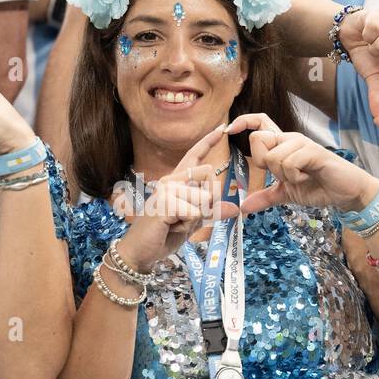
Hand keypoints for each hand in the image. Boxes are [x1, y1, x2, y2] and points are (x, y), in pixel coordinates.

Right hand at [116, 124, 237, 271]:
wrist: (142, 251)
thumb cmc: (164, 234)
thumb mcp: (193, 222)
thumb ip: (212, 212)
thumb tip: (237, 209)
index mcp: (177, 180)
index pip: (194, 156)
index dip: (208, 142)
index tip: (221, 128)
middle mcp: (171, 179)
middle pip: (210, 176)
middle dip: (209, 201)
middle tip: (190, 216)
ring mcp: (166, 189)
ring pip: (204, 198)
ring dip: (196, 218)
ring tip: (176, 223)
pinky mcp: (164, 203)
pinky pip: (194, 212)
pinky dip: (187, 225)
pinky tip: (171, 227)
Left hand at [230, 113, 378, 214]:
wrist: (345, 192)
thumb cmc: (318, 187)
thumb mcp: (286, 194)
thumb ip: (265, 197)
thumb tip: (243, 207)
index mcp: (281, 144)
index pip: (259, 121)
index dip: (243, 121)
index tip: (229, 130)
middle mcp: (290, 139)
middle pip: (259, 138)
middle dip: (262, 163)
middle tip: (280, 175)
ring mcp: (302, 144)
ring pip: (273, 156)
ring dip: (283, 175)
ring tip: (299, 178)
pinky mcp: (313, 152)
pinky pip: (289, 162)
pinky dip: (294, 177)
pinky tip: (306, 178)